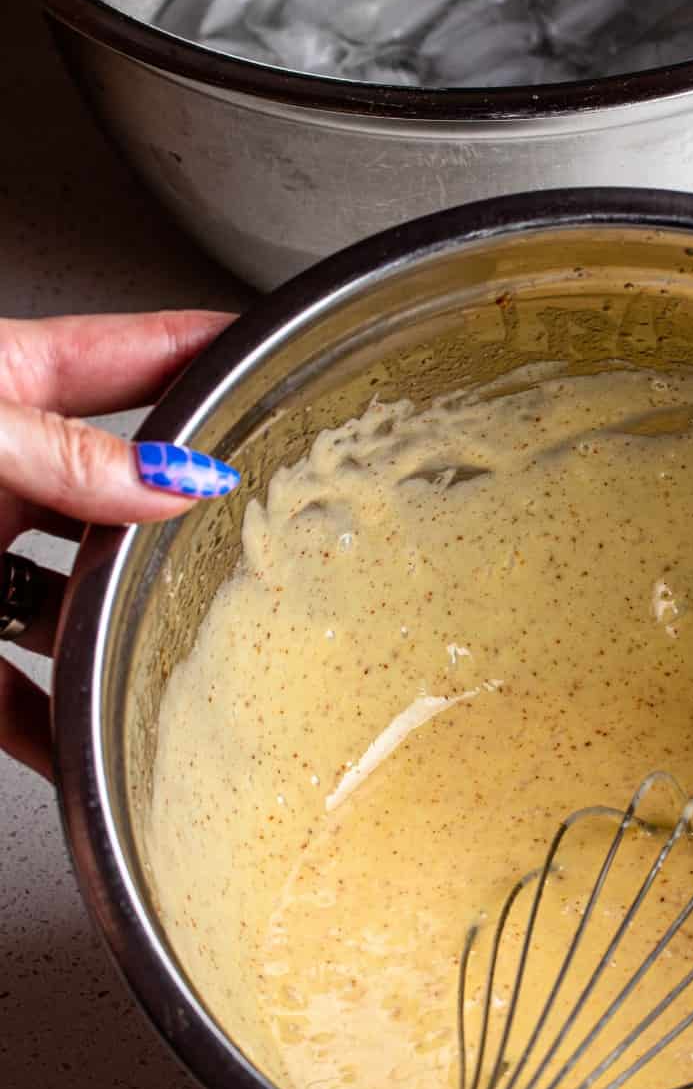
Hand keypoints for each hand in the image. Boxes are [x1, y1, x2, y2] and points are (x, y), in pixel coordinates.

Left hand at [0, 310, 237, 777]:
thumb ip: (63, 454)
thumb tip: (167, 478)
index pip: (132, 355)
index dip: (205, 349)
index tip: (271, 353)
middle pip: (116, 487)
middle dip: (178, 514)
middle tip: (246, 529)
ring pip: (73, 596)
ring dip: (116, 630)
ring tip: (175, 647)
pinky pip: (12, 685)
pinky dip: (46, 720)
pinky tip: (79, 739)